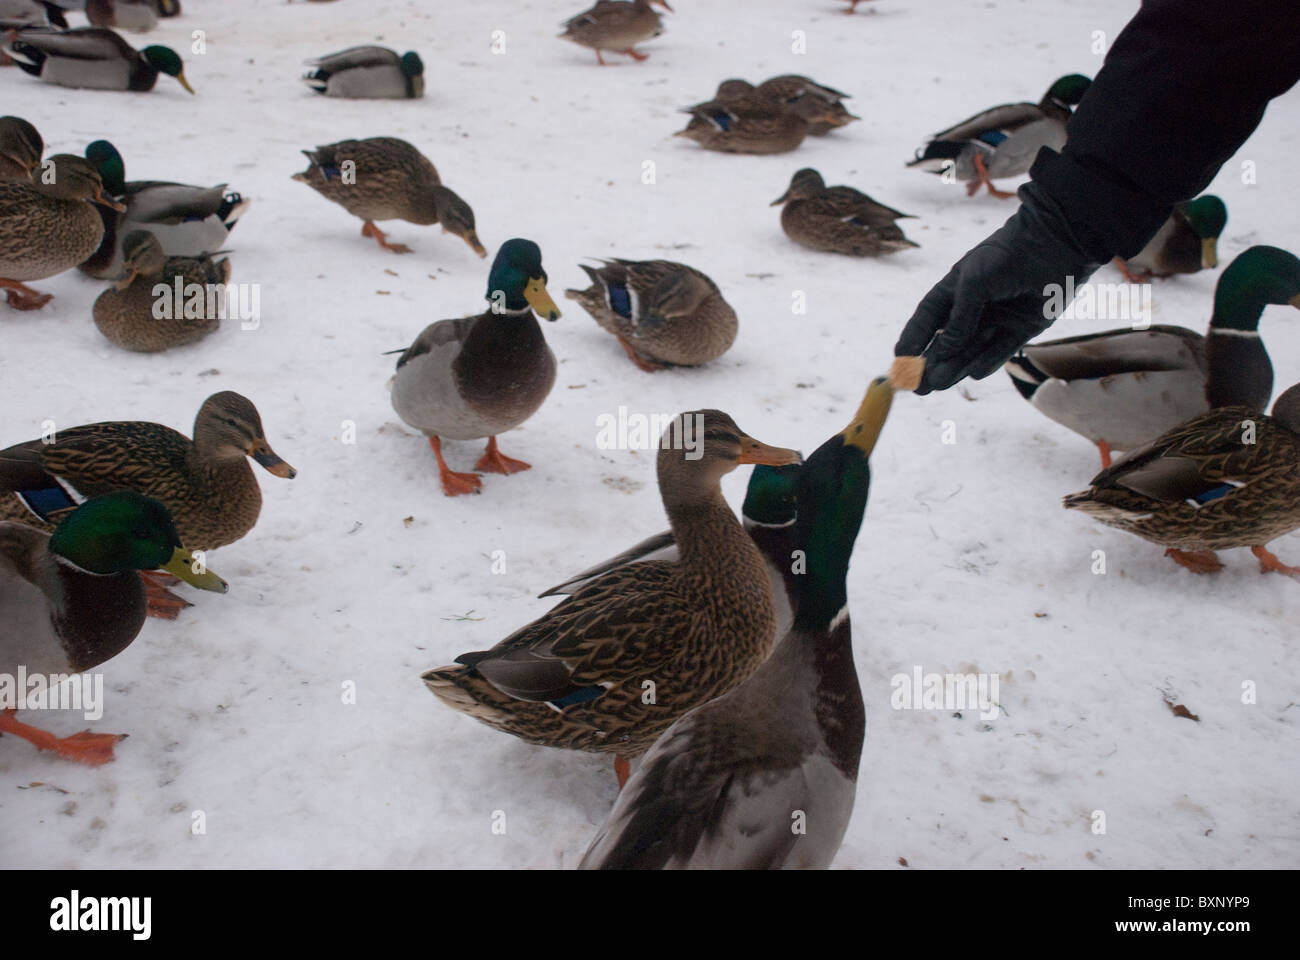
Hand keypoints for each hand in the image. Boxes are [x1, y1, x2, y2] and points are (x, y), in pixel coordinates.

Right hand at [895, 182, 1100, 393]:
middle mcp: (973, 308)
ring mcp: (996, 320)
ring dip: (954, 368)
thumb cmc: (1008, 256)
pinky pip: (999, 353)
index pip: (926, 320)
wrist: (1056, 244)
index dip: (912, 340)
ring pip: (970, 351)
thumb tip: (944, 352)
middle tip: (918, 387)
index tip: (899, 361)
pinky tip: (974, 372)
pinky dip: (987, 363)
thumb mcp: (975, 283)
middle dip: (930, 364)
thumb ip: (959, 320)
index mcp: (954, 290)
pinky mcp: (1020, 330)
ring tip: (937, 385)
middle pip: (945, 343)